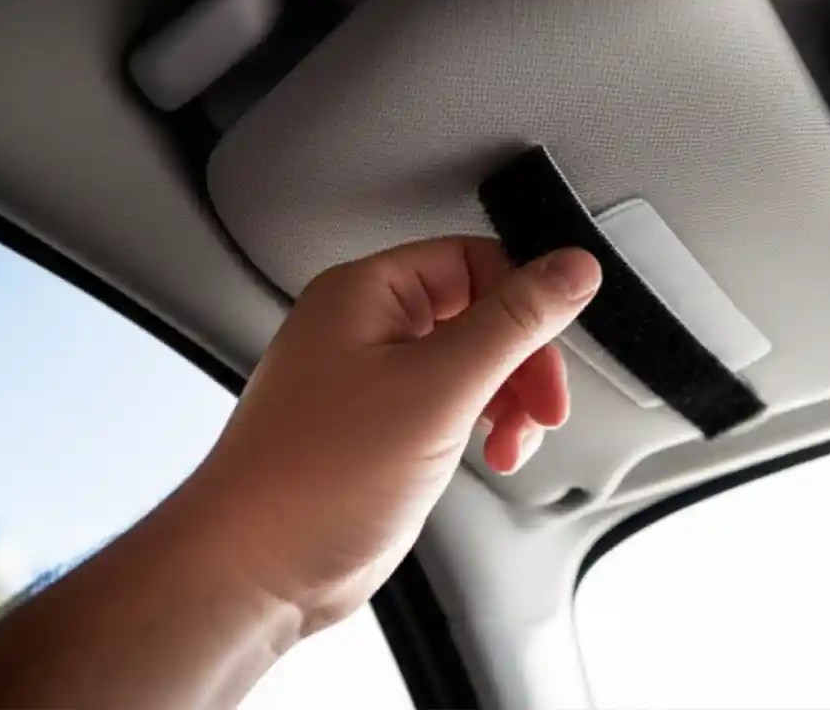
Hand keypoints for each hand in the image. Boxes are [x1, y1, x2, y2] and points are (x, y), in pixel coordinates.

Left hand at [191, 237, 600, 631]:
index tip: (560, 337)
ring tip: (513, 442)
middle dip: (521, 363)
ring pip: (471, 366)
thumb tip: (570, 269)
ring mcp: (374, 382)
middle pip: (478, 314)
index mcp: (365, 293)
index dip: (523, 299)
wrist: (260, 569)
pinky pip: (452, 407)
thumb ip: (513, 323)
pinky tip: (492, 456)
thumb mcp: (439, 387)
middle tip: (542, 406)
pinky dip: (483, 427)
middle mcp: (365, 330)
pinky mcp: (383, 430)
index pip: (472, 260)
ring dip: (507, 401)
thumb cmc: (312, 479)